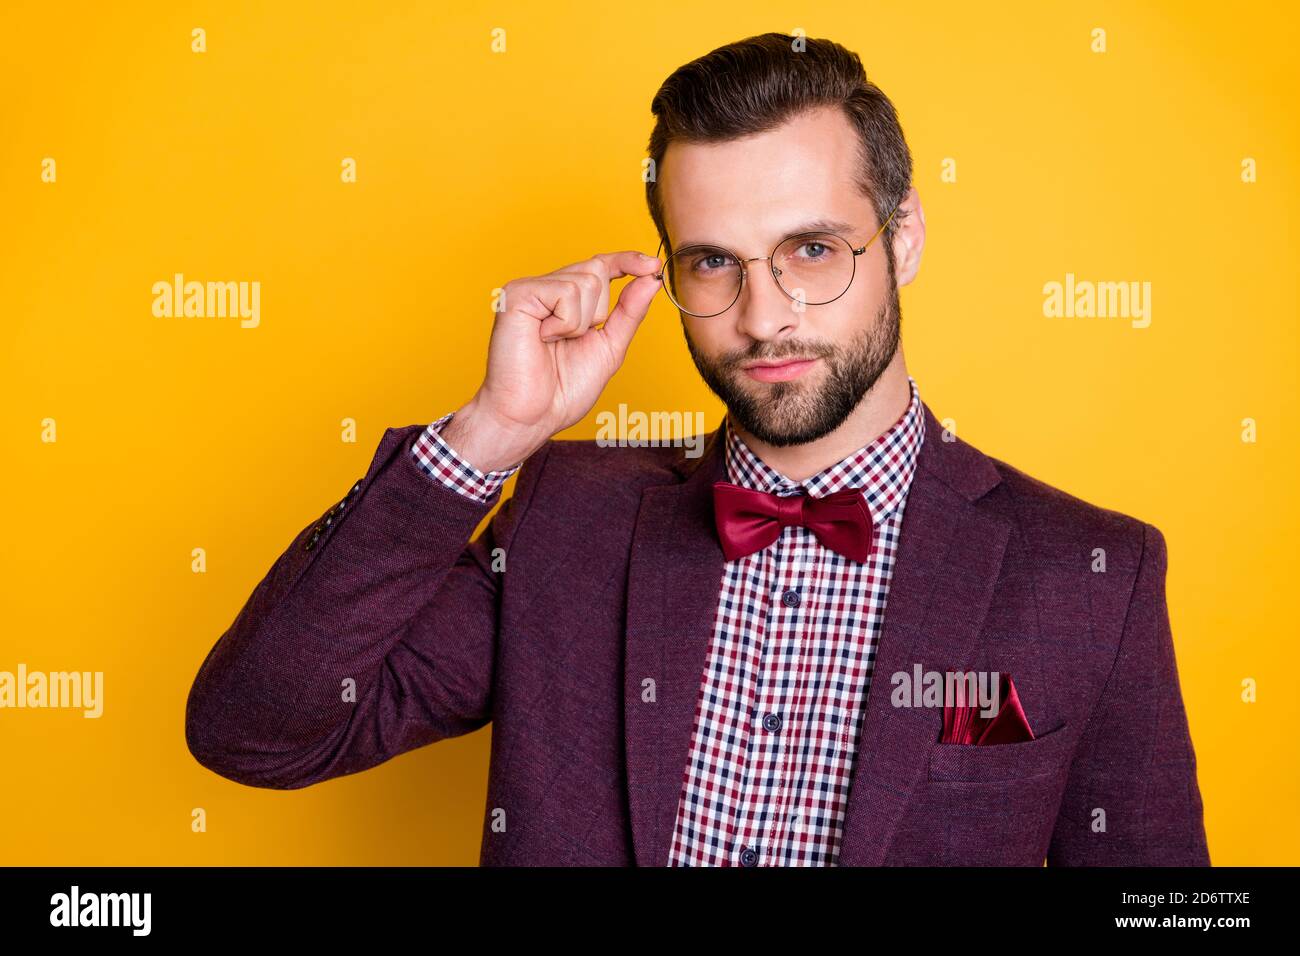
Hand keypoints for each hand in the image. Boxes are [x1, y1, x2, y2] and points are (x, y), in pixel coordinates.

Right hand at [442, 250, 662, 471]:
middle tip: (571, 341)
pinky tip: (542, 338)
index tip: (652, 265)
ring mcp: (530, 288)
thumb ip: (629, 312)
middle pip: (597, 270)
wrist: (531, 416)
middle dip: (598, 313)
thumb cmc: (562, 390)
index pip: (600, 265)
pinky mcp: (517, 294)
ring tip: (553, 342)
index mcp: (565, 300)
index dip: (626, 261)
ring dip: (580, 323)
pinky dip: (564, 323)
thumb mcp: (609, 347)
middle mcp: (546, 288)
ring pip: (585, 281)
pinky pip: (566, 292)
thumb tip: (652, 277)